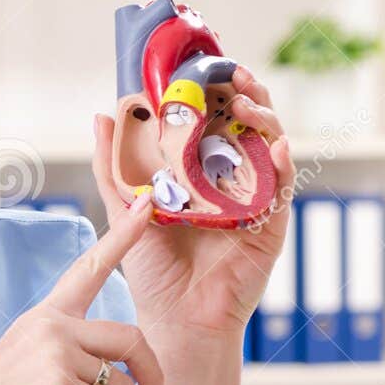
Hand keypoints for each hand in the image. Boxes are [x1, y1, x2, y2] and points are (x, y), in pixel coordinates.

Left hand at [93, 63, 295, 344]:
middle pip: (247, 124)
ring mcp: (254, 200)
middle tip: (230, 74)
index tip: (204, 64)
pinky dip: (282, 165)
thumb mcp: (123, 208)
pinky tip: (275, 147)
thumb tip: (101, 115)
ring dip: (264, 119)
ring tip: (246, 103)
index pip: (214, 118)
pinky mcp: (270, 226)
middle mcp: (230, 181)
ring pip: (270, 146)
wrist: (174, 319)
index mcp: (199, 172)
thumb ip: (110, 165)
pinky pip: (283, 189)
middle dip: (244, 93)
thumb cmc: (152, 269)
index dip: (214, 88)